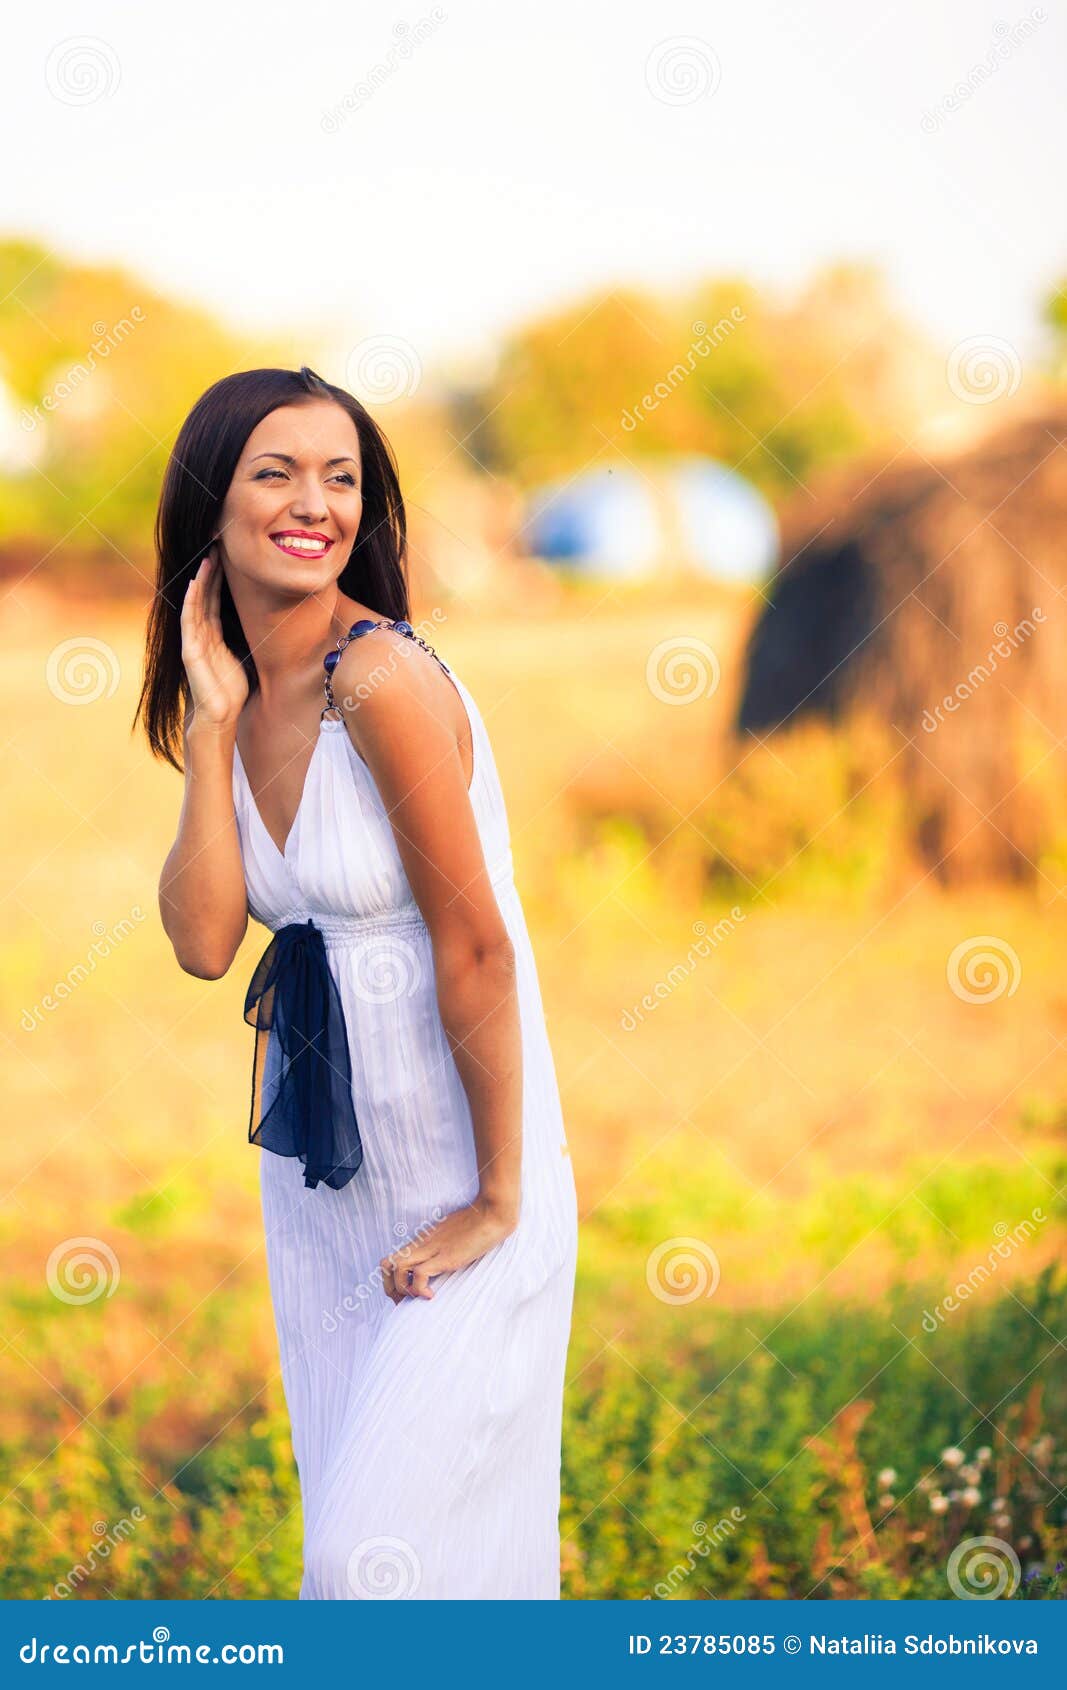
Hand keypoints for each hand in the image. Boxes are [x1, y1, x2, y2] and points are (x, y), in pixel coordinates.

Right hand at [180, 548, 248, 730]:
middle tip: (218, 547)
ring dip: (201, 581)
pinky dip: (191, 603)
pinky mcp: (190, 652)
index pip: (216, 601)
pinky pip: (189, 622)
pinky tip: (194, 585)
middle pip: (205, 597)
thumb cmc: (233, 691)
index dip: (221, 580)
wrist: (220, 716)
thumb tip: (275, 625)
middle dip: (211, 573)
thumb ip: (250, 640)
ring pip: (196, 604)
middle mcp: (202, 635)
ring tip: (208, 559)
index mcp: (214, 636)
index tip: (230, 558)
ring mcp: (194, 642)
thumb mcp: (246, 657)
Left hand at [379, 1195, 517, 1303]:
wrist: (493, 1211)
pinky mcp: (445, 1257)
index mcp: (424, 1238)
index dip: (392, 1280)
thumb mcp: (455, 1230)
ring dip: (402, 1289)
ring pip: (398, 1268)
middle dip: (390, 1287)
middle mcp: (423, 1243)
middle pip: (387, 1264)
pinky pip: (420, 1274)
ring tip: (418, 1297)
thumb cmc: (480, 1220)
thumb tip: (447, 1253)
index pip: (394, 1258)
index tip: (405, 1294)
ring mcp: (433, 1249)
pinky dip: (420, 1289)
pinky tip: (432, 1295)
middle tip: (405, 1301)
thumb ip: (444, 1241)